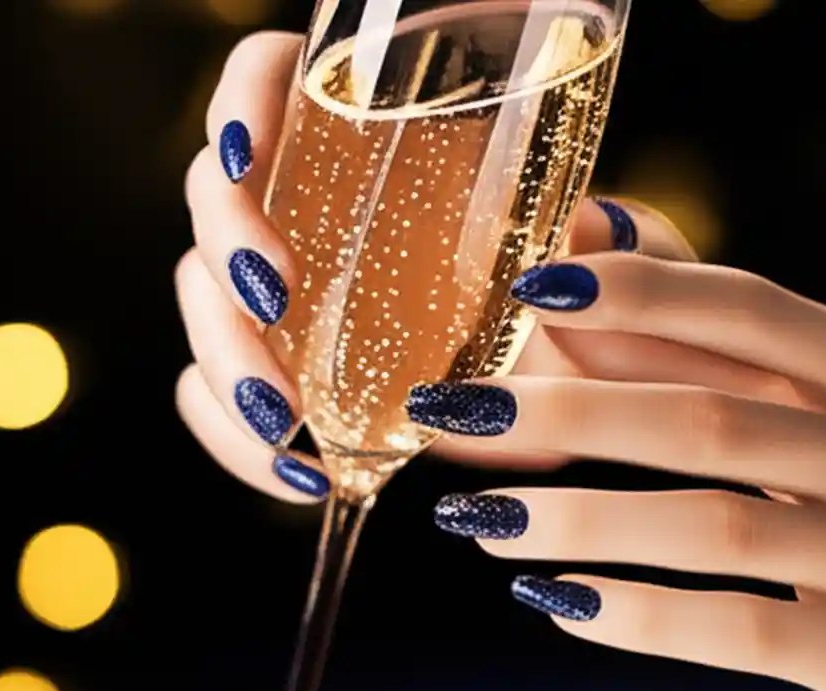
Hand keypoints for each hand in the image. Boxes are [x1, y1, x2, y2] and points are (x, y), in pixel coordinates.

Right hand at [173, 32, 699, 500]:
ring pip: (204, 298)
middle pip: (218, 194)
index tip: (253, 155)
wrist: (584, 384)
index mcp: (378, 135)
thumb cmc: (598, 297)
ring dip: (223, 356)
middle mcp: (318, 201)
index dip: (241, 101)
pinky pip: (217, 392)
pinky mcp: (287, 369)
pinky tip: (297, 475)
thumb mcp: (622, 267)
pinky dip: (231, 436)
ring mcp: (291, 288)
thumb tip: (589, 231)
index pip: (273, 80)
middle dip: (226, 246)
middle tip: (272, 301)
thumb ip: (618, 244)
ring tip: (282, 419)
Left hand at [414, 216, 825, 690]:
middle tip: (458, 412)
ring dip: (574, 517)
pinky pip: (731, 629)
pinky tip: (557, 601)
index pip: (752, 307)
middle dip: (565, 410)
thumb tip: (584, 308)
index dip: (638, 291)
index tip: (531, 288)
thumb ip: (741, 365)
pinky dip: (631, 612)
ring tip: (479, 520)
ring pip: (705, 525)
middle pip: (704, 416)